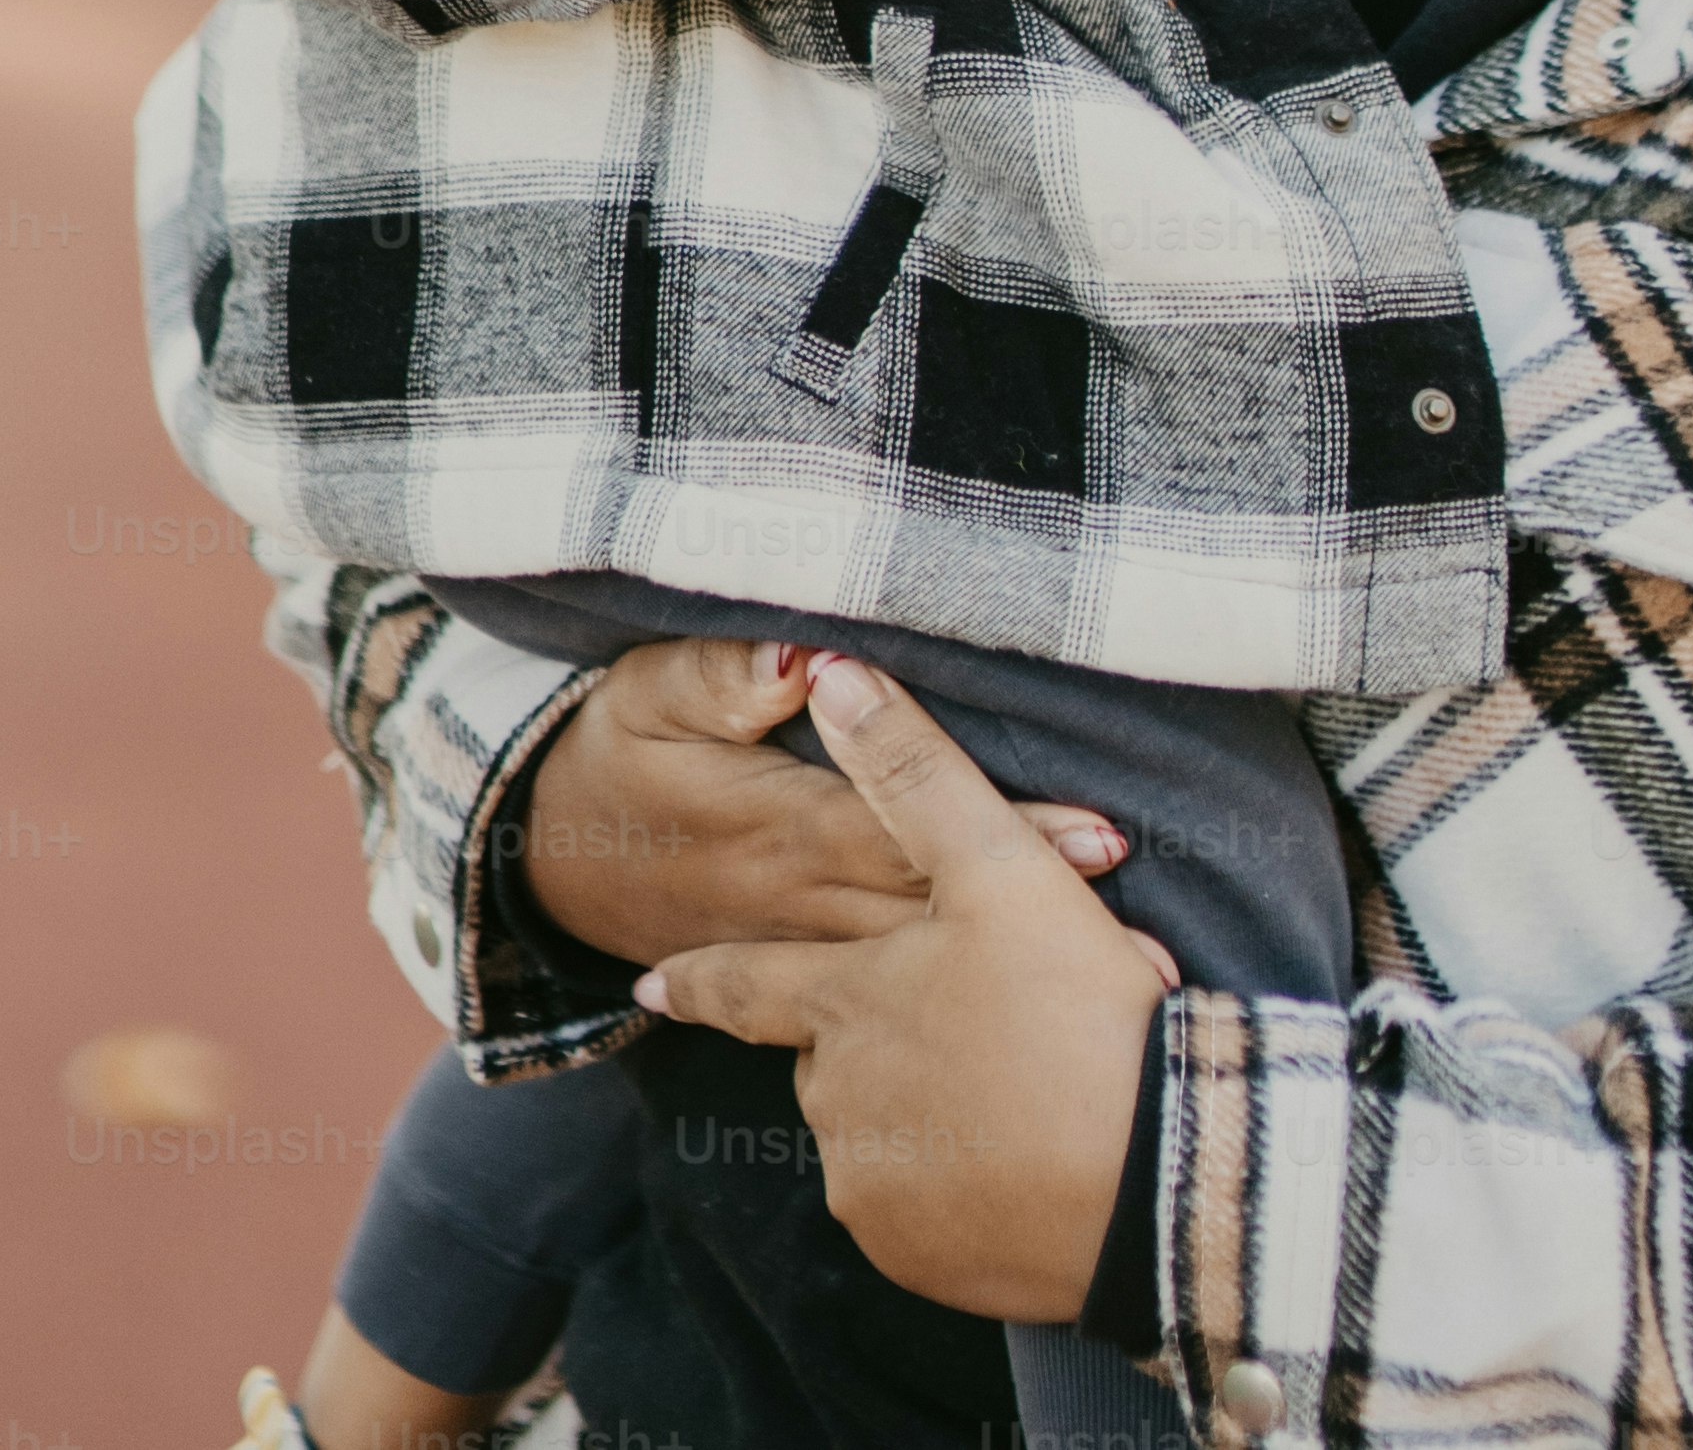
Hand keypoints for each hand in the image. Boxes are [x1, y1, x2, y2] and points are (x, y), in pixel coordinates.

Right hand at [521, 634, 1125, 968]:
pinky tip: (1037, 1036)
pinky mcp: (801, 982)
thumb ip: (725, 677)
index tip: (1105, 836)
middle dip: (1045, 928)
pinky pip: (890, 1002)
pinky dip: (964, 1016)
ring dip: (1019, 984)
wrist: (544, 858)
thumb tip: (804, 656)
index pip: (913, 834)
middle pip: (941, 916)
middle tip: (1149, 943)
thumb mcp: (649, 694)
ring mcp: (803, 953)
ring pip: (925, 973)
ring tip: (1124, 987)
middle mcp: (802, 905)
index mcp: (779, 831)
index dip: (1006, 835)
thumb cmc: (615, 753)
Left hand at [637, 654, 1168, 1321]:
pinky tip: (1024, 1147)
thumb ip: (910, 772)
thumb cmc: (1074, 1010)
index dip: (701, 978)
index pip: (746, 984)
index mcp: (844, 1004)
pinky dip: (959, 1176)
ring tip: (1025, 1074)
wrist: (1153, 1181)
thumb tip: (833, 674)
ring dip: (934, 1101)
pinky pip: (921, 1205)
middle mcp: (836, 1102)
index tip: (649, 987)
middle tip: (986, 1015)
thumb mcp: (1000, 867)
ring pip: (882, 1126)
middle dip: (892, 1032)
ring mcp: (873, 1191)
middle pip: (837, 1052)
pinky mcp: (921, 1258)